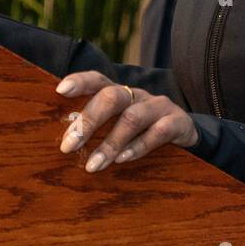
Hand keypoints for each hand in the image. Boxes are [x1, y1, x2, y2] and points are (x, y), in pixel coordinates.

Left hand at [54, 71, 198, 172]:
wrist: (184, 132)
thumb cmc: (139, 131)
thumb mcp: (117, 125)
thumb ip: (96, 129)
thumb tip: (63, 145)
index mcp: (118, 93)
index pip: (97, 80)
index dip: (80, 82)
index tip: (60, 90)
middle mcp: (137, 95)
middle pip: (112, 97)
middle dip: (88, 121)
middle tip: (67, 146)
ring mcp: (158, 106)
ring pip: (132, 118)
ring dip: (110, 143)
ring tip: (92, 166)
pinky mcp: (177, 122)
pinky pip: (158, 132)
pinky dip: (138, 147)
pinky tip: (122, 160)